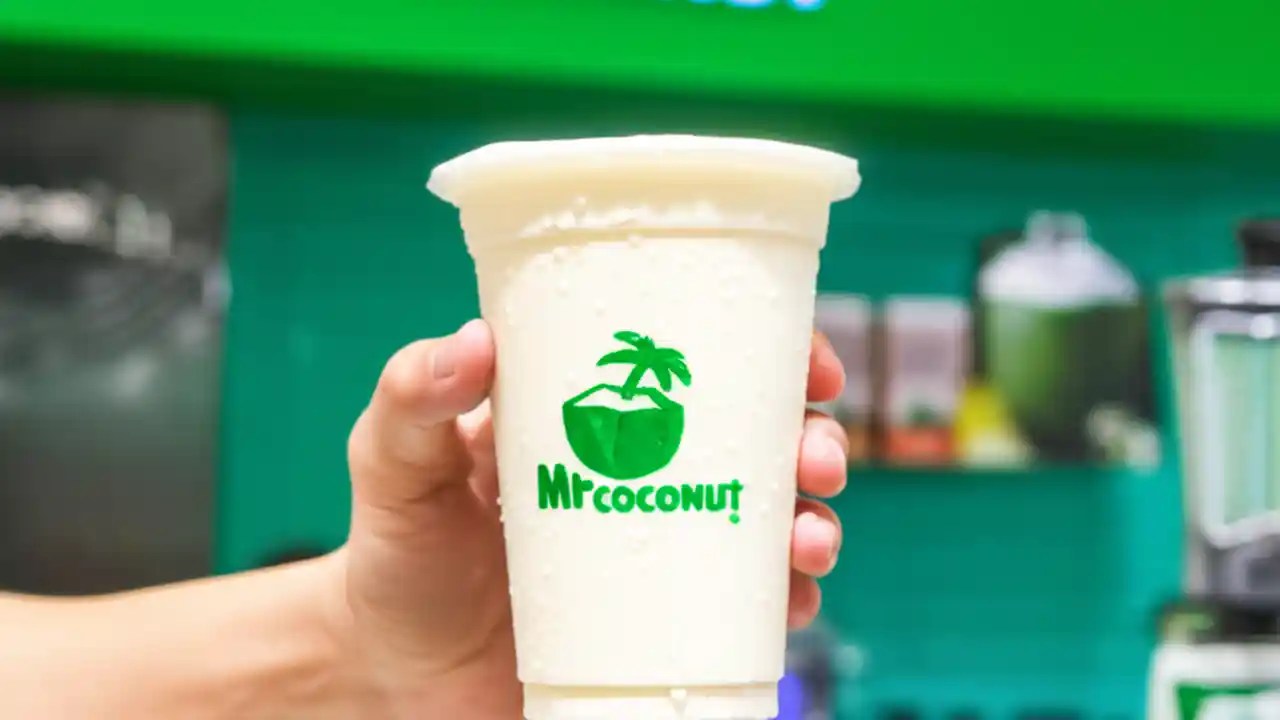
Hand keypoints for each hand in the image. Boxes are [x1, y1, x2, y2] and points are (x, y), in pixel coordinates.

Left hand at [334, 319, 847, 717]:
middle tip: (817, 459)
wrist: (395, 674)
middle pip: (758, 442)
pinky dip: (785, 602)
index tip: (810, 361)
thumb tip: (473, 342)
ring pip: (768, 524)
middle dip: (812, 440)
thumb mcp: (391, 466)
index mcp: (597, 415)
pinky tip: (791, 601)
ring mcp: (661, 554)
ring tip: (808, 541)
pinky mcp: (663, 627)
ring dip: (813, 522)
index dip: (770, 352)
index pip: (697, 361)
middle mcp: (646, 476)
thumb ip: (411, 401)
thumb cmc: (397, 554)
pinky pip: (746, 610)